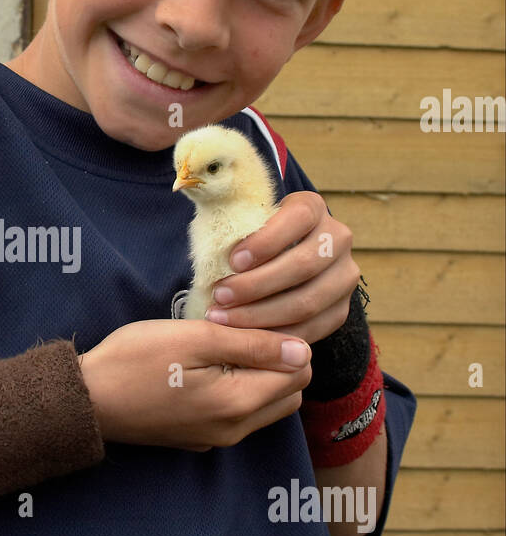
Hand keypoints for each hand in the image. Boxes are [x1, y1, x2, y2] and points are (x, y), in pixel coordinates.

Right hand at [78, 319, 311, 450]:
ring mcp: (215, 439)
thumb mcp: (195, 338)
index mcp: (238, 404)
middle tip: (244, 331)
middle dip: (280, 362)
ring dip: (260, 378)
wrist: (85, 400)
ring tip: (226, 348)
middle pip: (288, 394)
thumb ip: (253, 345)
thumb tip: (303, 350)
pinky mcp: (197, 439)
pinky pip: (238, 416)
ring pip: (266, 407)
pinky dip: (238, 392)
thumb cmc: (134, 361)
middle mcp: (234, 430)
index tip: (255, 321)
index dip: (287, 340)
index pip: (299, 373)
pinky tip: (208, 370)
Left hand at [204, 191, 358, 343]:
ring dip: (261, 314)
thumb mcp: (243, 220)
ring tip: (224, 318)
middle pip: (303, 265)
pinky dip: (275, 335)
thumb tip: (191, 198)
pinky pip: (311, 328)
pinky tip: (245, 337)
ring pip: (307, 301)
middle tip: (220, 296)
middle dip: (256, 285)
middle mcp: (337, 239)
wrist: (281, 262)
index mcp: (312, 208)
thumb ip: (229, 217)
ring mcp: (344, 276)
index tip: (232, 261)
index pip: (298, 219)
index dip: (266, 241)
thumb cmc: (250, 240)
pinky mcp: (340, 309)